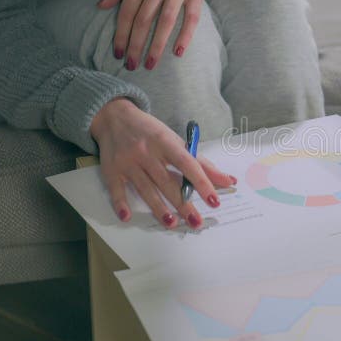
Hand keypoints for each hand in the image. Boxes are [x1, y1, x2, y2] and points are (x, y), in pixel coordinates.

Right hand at [90, 99, 235, 228]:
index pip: (188, 164)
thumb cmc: (151, 132)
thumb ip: (201, 162)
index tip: (214, 200)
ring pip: (146, 189)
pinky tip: (128, 216)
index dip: (202, 182)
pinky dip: (121, 203)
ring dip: (159, 208)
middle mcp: (147, 152)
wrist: (114, 117)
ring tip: (172, 223)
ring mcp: (128, 162)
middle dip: (183, 203)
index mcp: (166, 142)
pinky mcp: (112, 170)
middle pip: (167, 181)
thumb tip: (228, 180)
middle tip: (196, 222)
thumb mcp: (175, 140)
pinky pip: (116, 189)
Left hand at [98, 0, 210, 70]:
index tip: (117, 53)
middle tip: (131, 65)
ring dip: (157, 45)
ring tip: (150, 64)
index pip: (128, 10)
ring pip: (166, 21)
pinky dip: (185, 36)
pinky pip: (191, 18)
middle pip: (145, 18)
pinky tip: (177, 53)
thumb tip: (102, 7)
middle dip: (136, 44)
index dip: (121, 33)